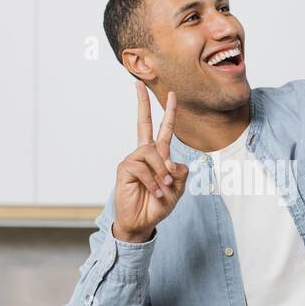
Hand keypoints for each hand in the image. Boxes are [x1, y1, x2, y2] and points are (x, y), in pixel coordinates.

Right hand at [112, 84, 188, 242]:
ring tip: (164, 189)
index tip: (172, 95)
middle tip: (137, 83)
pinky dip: (153, 182)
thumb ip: (180, 173)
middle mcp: (144, 154)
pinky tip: (155, 192)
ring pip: (152, 153)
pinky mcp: (124, 169)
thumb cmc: (158, 205)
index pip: (164, 129)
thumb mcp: (178, 189)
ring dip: (161, 172)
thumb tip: (171, 161)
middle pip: (143, 124)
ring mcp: (133, 160)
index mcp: (159, 155)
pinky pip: (142, 168)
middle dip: (142, 103)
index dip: (169, 113)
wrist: (142, 222)